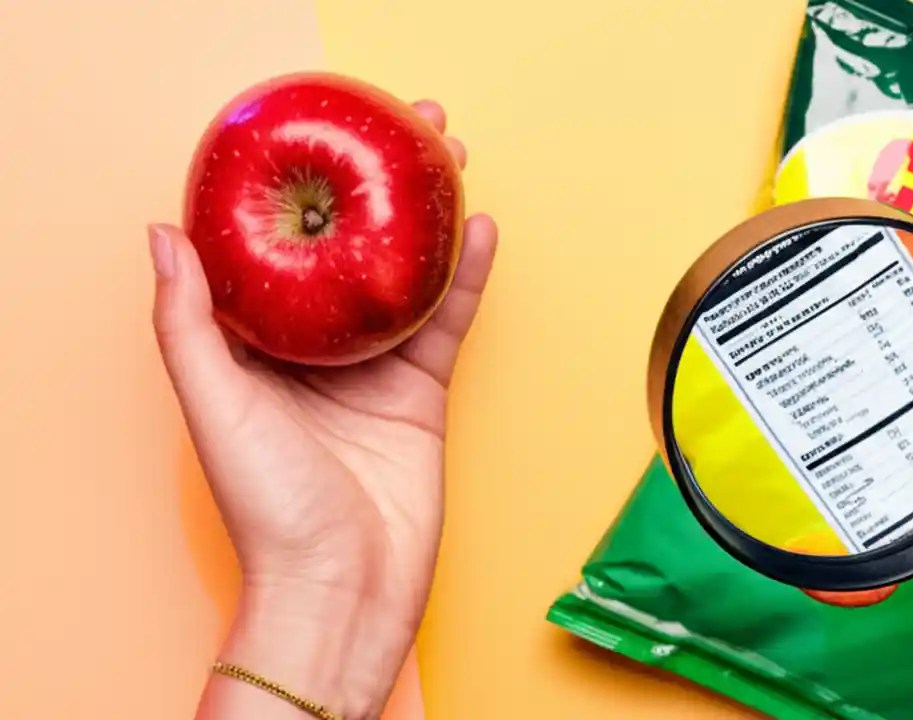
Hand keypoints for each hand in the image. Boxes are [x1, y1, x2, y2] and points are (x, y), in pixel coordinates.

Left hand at [150, 101, 494, 719]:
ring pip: (406, 274)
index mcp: (258, 348)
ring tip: (448, 158)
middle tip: (405, 129)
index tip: (321, 141)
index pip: (276, 251)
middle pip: (350, 250)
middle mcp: (317, 350)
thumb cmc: (269, 508)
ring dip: (429, 217)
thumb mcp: (215, 405)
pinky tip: (481, 232)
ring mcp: (373, 368)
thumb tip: (163, 234)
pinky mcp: (423, 390)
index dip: (297, 189)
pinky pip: (449, 319)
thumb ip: (188, 323)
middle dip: (377, 188)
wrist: (345, 584)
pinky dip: (468, 276)